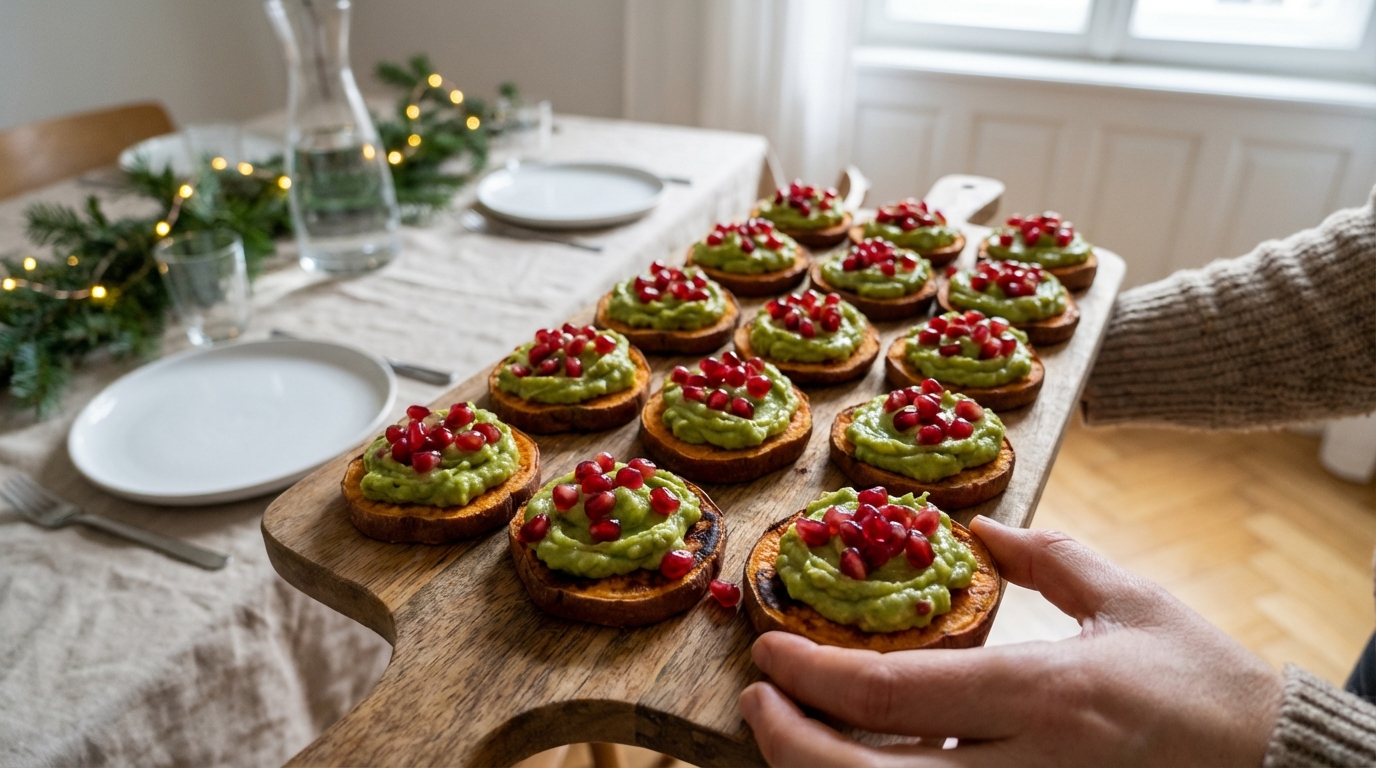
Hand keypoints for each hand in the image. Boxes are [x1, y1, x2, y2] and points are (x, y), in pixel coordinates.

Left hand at [738, 516, 1282, 766]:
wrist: (1273, 767)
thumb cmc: (1200, 682)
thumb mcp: (1127, 602)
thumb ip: (1048, 557)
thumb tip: (982, 524)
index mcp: (1041, 696)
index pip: (891, 694)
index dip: (812, 678)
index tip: (769, 653)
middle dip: (790, 746)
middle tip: (756, 704)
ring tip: (793, 734)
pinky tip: (867, 761)